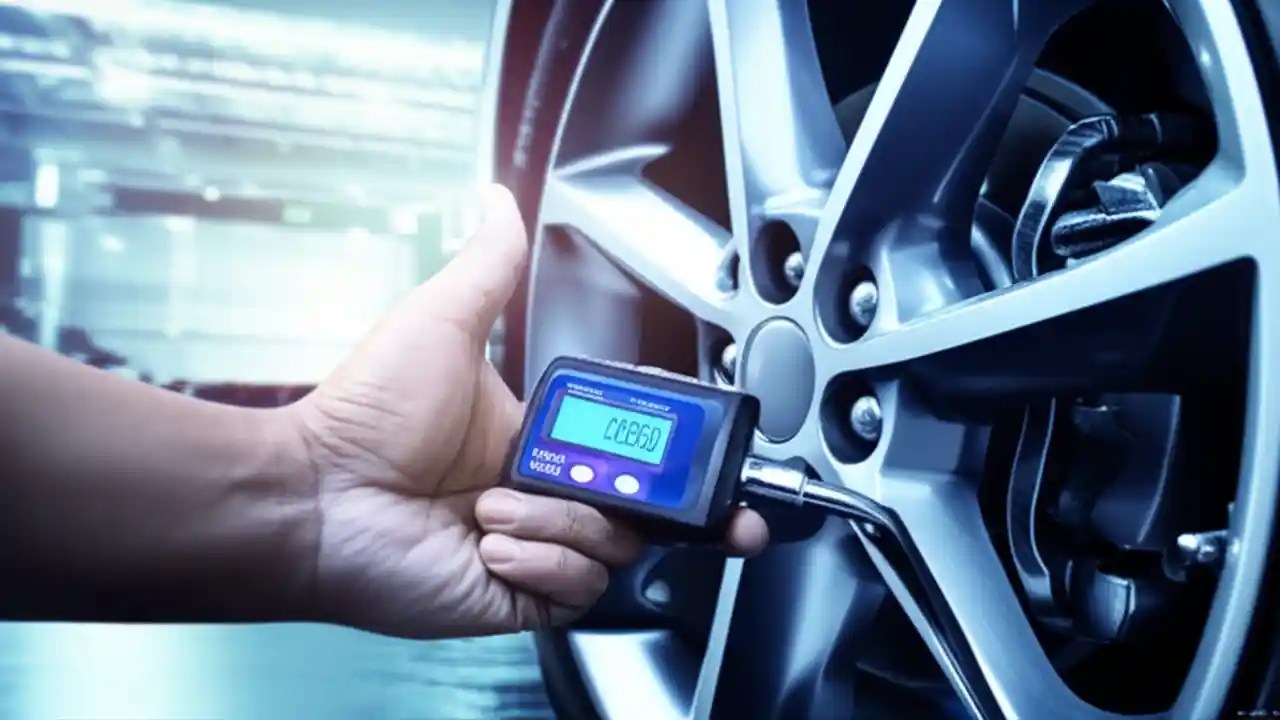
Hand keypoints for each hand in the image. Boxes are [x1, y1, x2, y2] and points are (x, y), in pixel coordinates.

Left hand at [287, 184, 768, 638]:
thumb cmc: (365, 415)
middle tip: (611, 481)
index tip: (672, 437)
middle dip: (653, 498)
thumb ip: (488, 265)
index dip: (659, 445)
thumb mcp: (441, 323)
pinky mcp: (518, 596)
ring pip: (613, 544)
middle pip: (641, 502)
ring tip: (491, 506)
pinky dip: (544, 564)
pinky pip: (577, 588)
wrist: (315, 497)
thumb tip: (502, 199)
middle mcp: (543, 493)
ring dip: (557, 521)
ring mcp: (534, 548)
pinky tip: (491, 544)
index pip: (626, 444)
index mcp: (538, 437)